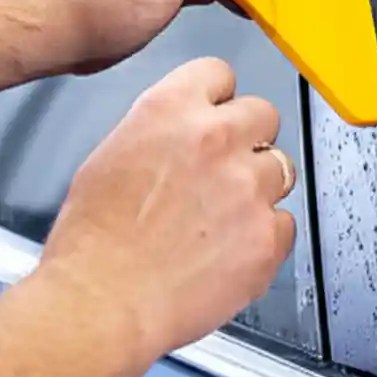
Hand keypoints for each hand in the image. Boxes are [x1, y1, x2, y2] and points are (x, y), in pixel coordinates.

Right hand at [37, 58, 295, 369]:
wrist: (100, 304)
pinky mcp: (267, 236)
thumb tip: (181, 134)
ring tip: (224, 216)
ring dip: (259, 186)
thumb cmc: (92, 241)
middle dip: (247, 138)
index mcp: (170, 110)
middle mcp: (216, 139)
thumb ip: (159, 132)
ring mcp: (248, 187)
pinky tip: (231, 250)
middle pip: (264, 114)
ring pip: (281, 167)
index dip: (217, 97)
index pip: (218, 73)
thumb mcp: (111, 156)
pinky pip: (285, 223)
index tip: (216, 112)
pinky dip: (265, 236)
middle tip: (226, 168)